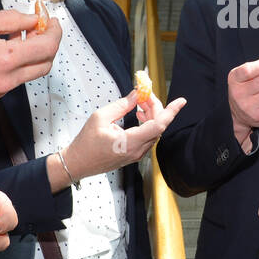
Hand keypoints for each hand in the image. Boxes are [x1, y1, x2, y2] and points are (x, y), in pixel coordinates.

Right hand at [0, 9, 61, 102]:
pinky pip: (17, 78)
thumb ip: (12, 20)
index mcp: (4, 59)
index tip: (52, 20)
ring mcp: (0, 89)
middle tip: (41, 27)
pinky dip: (21, 62)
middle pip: (45, 64)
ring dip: (36, 54)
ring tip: (23, 34)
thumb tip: (33, 19)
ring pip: (32, 72)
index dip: (55, 32)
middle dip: (49, 44)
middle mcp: (6, 79)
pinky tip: (9, 47)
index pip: (46, 47)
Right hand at [56, 91, 186, 188]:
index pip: (158, 125)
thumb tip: (137, 94)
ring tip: (140, 103)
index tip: (181, 101)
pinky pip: (148, 137)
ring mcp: (136, 154)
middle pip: (158, 126)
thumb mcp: (101, 117)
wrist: (77, 163)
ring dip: (151, 115)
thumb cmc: (85, 143)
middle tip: (146, 94)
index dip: (171, 111)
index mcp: (129, 143)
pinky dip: (147, 124)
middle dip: (156, 107)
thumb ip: (122, 105)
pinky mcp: (134, 155)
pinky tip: (139, 115)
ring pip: (154, 132)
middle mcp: (137, 151)